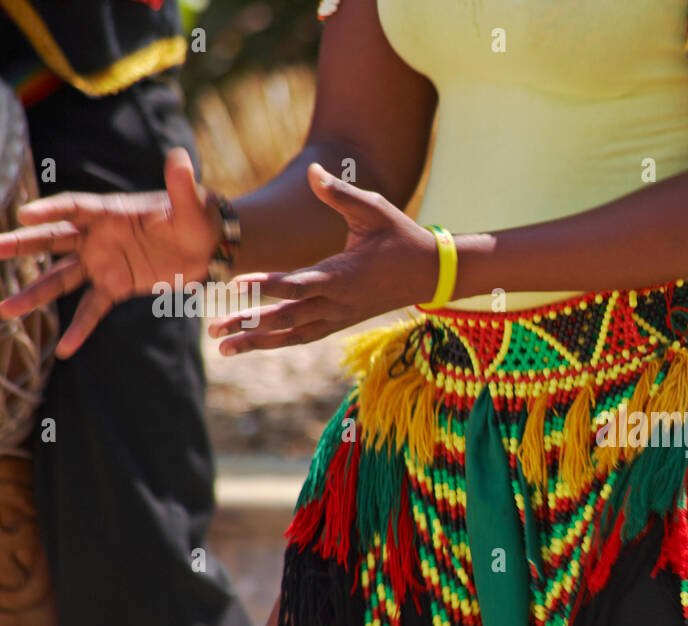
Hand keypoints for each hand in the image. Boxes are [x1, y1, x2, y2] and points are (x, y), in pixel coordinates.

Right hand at [0, 148, 220, 357]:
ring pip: (61, 279)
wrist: (209, 245)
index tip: (24, 215)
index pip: (74, 207)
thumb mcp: (192, 204)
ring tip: (6, 311)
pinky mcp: (116, 285)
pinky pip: (93, 308)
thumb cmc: (198, 217)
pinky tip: (65, 350)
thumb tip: (180, 158)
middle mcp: (98, 236)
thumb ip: (181, 185)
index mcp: (110, 211)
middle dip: (22, 245)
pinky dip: (81, 329)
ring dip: (35, 294)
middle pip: (52, 240)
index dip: (50, 210)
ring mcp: (103, 262)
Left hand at [209, 164, 438, 352]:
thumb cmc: (400, 236)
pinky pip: (305, 336)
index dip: (265, 286)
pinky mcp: (340, 321)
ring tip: (224, 347)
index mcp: (343, 275)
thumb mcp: (374, 209)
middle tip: (214, 331)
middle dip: (250, 325)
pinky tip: (253, 343)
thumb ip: (340, 193)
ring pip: (293, 335)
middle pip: (287, 318)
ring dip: (258, 342)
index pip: (298, 284)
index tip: (234, 286)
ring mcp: (339, 317)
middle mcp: (338, 303)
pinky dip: (279, 341)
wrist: (428, 272)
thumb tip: (313, 172)